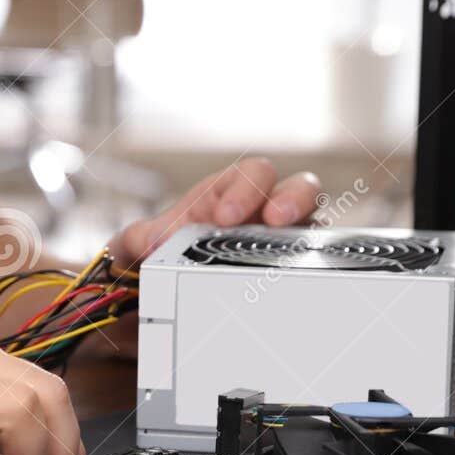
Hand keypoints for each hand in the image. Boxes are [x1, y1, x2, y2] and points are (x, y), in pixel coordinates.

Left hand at [110, 159, 322, 266]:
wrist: (170, 278)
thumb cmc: (166, 246)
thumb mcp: (145, 240)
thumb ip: (139, 237)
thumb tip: (147, 239)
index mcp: (231, 192)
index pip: (251, 175)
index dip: (244, 189)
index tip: (225, 216)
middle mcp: (264, 208)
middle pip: (299, 187)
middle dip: (291, 199)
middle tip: (273, 220)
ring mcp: (284, 237)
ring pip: (315, 222)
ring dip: (310, 232)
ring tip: (295, 251)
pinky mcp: (293, 264)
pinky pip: (314, 259)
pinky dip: (314, 265)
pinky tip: (303, 279)